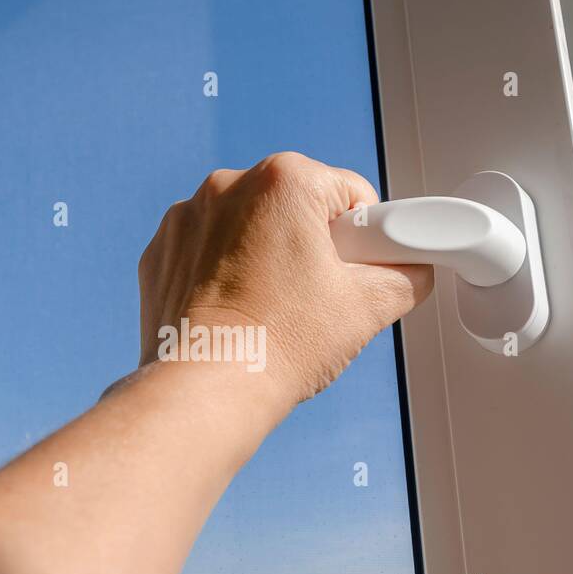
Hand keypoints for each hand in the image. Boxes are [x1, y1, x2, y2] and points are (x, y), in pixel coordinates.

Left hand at [137, 151, 434, 407]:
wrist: (207, 392)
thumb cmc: (277, 347)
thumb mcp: (368, 308)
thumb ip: (406, 275)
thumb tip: (412, 271)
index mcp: (284, 181)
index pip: (349, 193)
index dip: (362, 237)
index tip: (353, 270)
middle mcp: (227, 186)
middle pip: (295, 206)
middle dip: (311, 246)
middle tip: (314, 299)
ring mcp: (187, 218)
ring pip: (248, 228)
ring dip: (264, 257)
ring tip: (272, 311)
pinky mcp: (161, 253)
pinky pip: (206, 251)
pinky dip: (222, 275)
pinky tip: (236, 312)